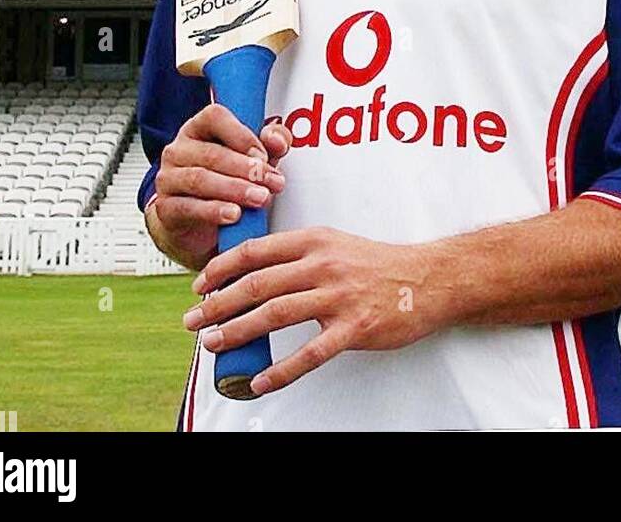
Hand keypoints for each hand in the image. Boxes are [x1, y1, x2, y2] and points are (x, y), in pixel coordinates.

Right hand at [151, 105, 291, 268]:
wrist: (202, 227)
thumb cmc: (228, 183)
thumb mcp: (254, 160)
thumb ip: (271, 145)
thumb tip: (277, 140)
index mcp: (198, 128)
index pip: (214, 116)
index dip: (241, 134)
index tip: (263, 155)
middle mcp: (178, 150)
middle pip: (211, 153)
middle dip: (246, 169)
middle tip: (271, 182)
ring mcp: (168, 179)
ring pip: (200, 179)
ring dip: (234, 189)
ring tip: (259, 199)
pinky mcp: (166, 208)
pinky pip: (188, 207)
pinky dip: (214, 211)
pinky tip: (234, 214)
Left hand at [183, 227, 447, 393]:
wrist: (428, 279)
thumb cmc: (377, 264)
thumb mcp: (336, 244)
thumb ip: (298, 254)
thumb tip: (253, 271)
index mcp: (314, 240)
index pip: (256, 251)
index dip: (221, 269)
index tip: (199, 285)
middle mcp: (322, 264)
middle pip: (257, 283)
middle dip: (218, 304)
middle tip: (193, 321)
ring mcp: (338, 296)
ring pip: (275, 313)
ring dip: (238, 331)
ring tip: (214, 344)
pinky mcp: (354, 327)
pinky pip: (310, 353)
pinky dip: (281, 371)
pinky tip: (260, 380)